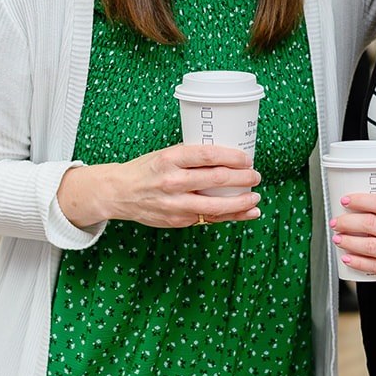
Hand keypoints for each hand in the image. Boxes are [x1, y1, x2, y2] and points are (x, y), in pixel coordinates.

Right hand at [57, 143, 260, 228]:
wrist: (119, 193)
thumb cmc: (146, 170)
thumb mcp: (166, 154)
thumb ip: (192, 157)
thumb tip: (227, 157)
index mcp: (170, 158)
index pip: (208, 155)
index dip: (233, 157)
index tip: (247, 158)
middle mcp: (173, 181)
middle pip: (217, 179)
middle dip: (243, 178)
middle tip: (256, 175)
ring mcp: (175, 204)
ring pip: (216, 206)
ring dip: (241, 202)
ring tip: (255, 197)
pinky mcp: (178, 220)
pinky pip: (209, 218)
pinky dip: (231, 216)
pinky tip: (246, 212)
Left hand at [330, 193, 375, 288]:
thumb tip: (375, 210)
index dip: (360, 200)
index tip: (346, 199)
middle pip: (371, 224)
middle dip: (349, 222)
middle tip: (337, 220)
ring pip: (370, 246)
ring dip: (350, 241)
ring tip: (338, 238)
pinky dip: (359, 263)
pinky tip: (348, 258)